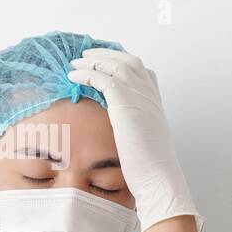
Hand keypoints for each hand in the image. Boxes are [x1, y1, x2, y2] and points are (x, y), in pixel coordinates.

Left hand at [67, 47, 202, 231]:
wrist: (158, 177)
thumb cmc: (149, 167)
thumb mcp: (144, 140)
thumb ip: (134, 127)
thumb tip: (120, 129)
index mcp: (155, 102)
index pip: (141, 70)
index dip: (121, 62)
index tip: (106, 61)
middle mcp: (149, 94)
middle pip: (128, 60)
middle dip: (106, 54)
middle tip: (87, 55)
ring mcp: (139, 96)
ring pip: (114, 64)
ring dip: (93, 60)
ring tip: (75, 62)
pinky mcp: (125, 103)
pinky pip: (101, 78)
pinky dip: (86, 73)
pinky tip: (73, 76)